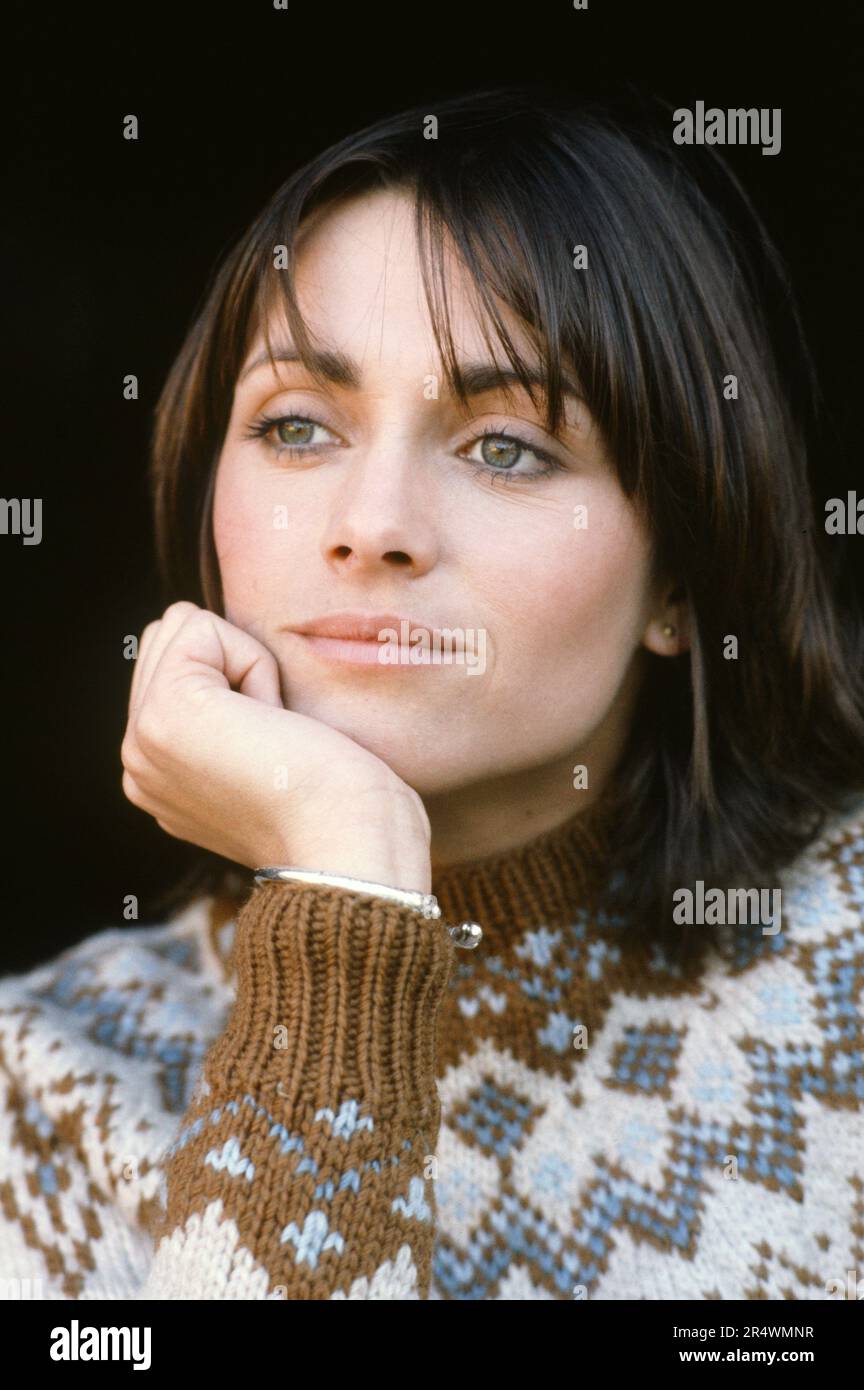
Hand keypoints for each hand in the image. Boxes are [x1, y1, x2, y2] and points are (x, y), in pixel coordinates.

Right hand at [120, 602, 431, 891]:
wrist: (349, 845)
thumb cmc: (341, 804)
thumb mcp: (267, 762)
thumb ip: (231, 723)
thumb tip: (239, 688)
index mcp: (158, 777)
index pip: (174, 666)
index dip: (241, 680)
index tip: (273, 751)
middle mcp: (138, 762)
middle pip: (170, 638)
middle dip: (237, 666)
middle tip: (274, 739)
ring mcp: (141, 739)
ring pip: (183, 628)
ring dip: (246, 665)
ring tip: (271, 733)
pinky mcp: (164, 711)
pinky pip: (202, 628)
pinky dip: (254, 662)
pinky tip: (271, 722)